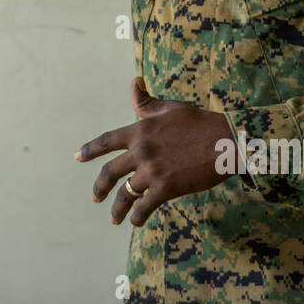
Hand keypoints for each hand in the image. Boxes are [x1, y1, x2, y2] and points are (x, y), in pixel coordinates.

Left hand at [74, 77, 235, 226]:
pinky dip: (138, 216)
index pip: (106, 141)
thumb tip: (133, 82)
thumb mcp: (170, 108)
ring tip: (114, 219)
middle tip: (95, 198)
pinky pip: (144, 206)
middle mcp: (140, 151)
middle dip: (100, 188)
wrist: (225, 141)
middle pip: (110, 172)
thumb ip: (147, 102)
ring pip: (125, 194)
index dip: (90, 150)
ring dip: (117, 209)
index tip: (78, 157)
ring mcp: (152, 171)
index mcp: (139, 131)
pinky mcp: (166, 188)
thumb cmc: (200, 122)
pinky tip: (136, 221)